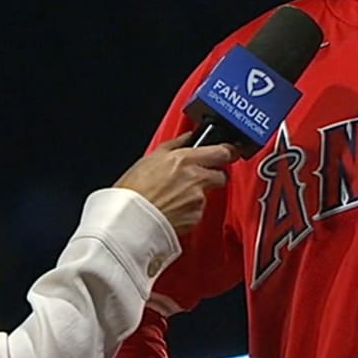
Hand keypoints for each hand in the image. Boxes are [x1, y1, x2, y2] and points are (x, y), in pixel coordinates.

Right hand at [115, 133, 235, 233]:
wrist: (128, 220)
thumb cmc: (133, 190)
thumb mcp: (151, 157)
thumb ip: (175, 144)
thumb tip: (189, 137)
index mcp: (185, 159)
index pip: (222, 151)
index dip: (228, 151)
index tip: (228, 151)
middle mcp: (196, 179)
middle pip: (221, 174)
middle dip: (214, 174)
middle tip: (198, 176)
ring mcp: (198, 200)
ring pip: (208, 194)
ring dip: (198, 194)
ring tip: (176, 195)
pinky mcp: (195, 218)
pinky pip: (198, 211)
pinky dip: (190, 210)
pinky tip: (174, 208)